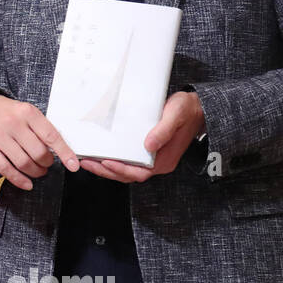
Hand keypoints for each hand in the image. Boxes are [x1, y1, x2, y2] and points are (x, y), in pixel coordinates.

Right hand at [0, 94, 78, 190]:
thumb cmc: (8, 112)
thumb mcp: (27, 111)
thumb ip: (41, 128)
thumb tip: (59, 152)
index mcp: (27, 112)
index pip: (51, 135)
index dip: (64, 152)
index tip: (73, 165)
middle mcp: (12, 123)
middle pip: (37, 153)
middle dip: (47, 163)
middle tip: (47, 164)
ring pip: (23, 163)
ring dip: (35, 172)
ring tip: (38, 171)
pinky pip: (5, 169)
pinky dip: (19, 180)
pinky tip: (27, 183)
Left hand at [79, 90, 205, 182]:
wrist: (196, 108)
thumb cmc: (187, 110)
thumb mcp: (176, 115)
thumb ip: (163, 130)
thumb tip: (148, 146)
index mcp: (164, 161)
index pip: (139, 173)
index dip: (121, 170)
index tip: (105, 163)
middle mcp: (157, 163)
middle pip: (128, 174)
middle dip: (106, 171)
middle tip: (86, 162)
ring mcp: (152, 159)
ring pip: (126, 170)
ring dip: (106, 168)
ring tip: (87, 160)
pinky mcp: (148, 152)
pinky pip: (128, 161)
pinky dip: (113, 161)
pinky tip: (101, 154)